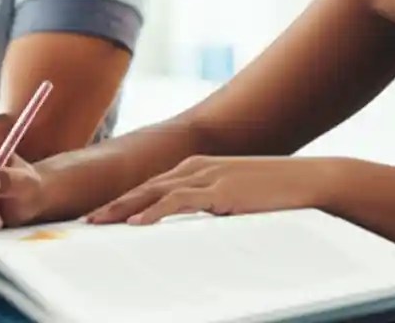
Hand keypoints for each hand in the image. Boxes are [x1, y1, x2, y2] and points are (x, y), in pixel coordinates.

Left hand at [86, 156, 352, 225]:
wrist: (308, 182)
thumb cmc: (273, 195)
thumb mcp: (232, 199)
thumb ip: (207, 207)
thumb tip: (188, 227)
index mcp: (195, 169)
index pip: (149, 186)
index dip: (121, 201)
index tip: (99, 217)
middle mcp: (195, 168)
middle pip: (143, 187)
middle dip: (112, 204)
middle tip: (86, 222)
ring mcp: (207, 176)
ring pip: (153, 192)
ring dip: (123, 208)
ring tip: (99, 224)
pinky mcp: (220, 189)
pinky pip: (179, 202)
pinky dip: (155, 212)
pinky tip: (137, 224)